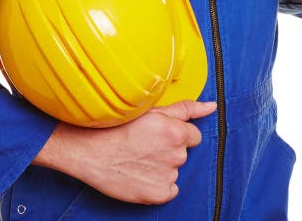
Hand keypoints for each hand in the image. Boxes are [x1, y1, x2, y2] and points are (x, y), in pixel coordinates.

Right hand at [34, 99, 216, 203]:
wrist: (90, 151)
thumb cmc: (118, 126)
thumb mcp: (152, 110)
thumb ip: (186, 108)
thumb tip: (212, 106)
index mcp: (176, 132)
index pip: (193, 135)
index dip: (176, 133)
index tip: (159, 134)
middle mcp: (176, 155)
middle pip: (183, 152)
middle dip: (170, 148)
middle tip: (145, 144)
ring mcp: (167, 177)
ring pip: (174, 170)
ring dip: (162, 165)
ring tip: (139, 157)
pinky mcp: (157, 195)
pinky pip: (168, 189)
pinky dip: (157, 184)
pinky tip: (140, 173)